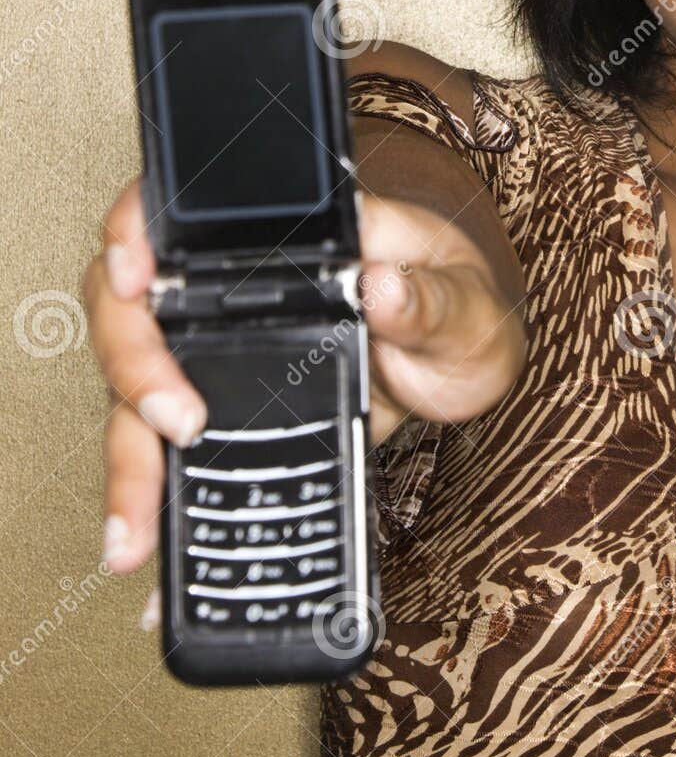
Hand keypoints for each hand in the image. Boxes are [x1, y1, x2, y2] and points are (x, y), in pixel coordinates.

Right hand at [82, 179, 526, 578]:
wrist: (463, 366)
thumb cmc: (463, 312)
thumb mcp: (467, 307)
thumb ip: (433, 300)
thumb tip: (384, 287)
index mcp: (296, 238)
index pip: (187, 213)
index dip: (136, 233)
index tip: (137, 277)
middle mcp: (239, 286)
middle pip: (135, 306)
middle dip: (134, 363)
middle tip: (176, 423)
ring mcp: (223, 348)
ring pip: (135, 389)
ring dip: (128, 459)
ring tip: (136, 531)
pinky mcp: (225, 406)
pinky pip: (164, 444)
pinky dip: (150, 494)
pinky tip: (144, 543)